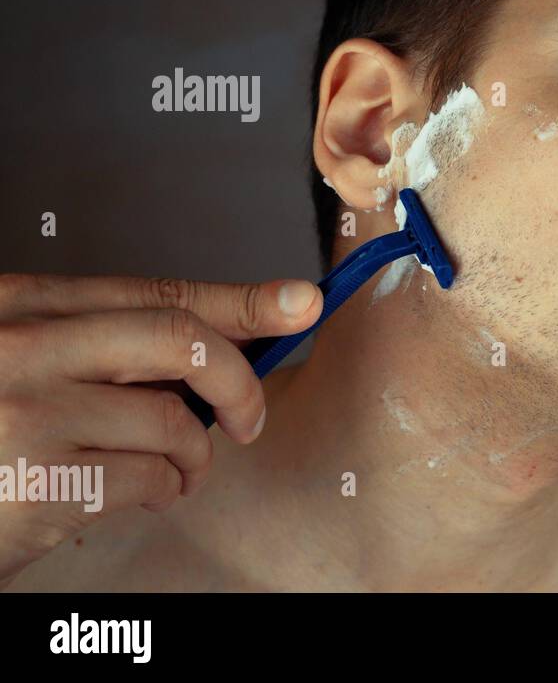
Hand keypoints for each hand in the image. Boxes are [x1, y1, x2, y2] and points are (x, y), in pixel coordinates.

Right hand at [0, 273, 320, 587]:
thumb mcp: (26, 367)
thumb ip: (107, 348)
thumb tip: (222, 344)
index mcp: (22, 307)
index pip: (153, 293)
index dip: (239, 299)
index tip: (299, 302)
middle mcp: (22, 347)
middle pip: (178, 339)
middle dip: (239, 379)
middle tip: (250, 418)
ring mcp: (28, 413)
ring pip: (172, 420)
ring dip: (194, 455)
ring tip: (172, 472)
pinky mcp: (40, 481)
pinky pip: (151, 477)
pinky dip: (167, 491)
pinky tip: (141, 496)